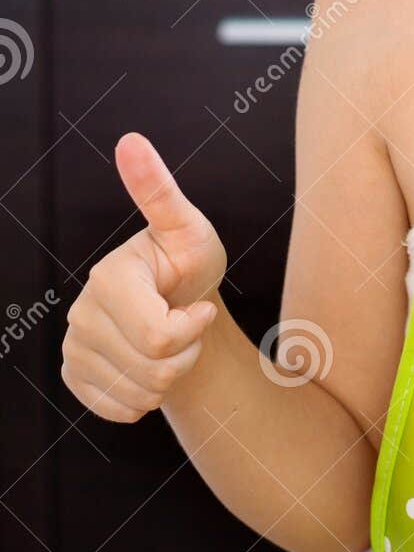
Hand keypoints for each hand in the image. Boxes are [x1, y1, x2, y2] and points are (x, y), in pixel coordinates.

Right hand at [61, 132, 227, 422]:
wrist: (180, 302)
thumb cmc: (188, 261)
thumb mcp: (188, 227)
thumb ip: (159, 190)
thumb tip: (130, 140)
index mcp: (108, 277)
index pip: (160, 335)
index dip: (192, 327)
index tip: (200, 307)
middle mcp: (81, 313)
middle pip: (153, 369)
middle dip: (185, 353)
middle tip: (186, 324)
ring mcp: (74, 347)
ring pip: (141, 394)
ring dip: (170, 374)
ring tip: (170, 342)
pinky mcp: (76, 377)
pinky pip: (121, 410)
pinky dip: (146, 397)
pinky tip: (149, 364)